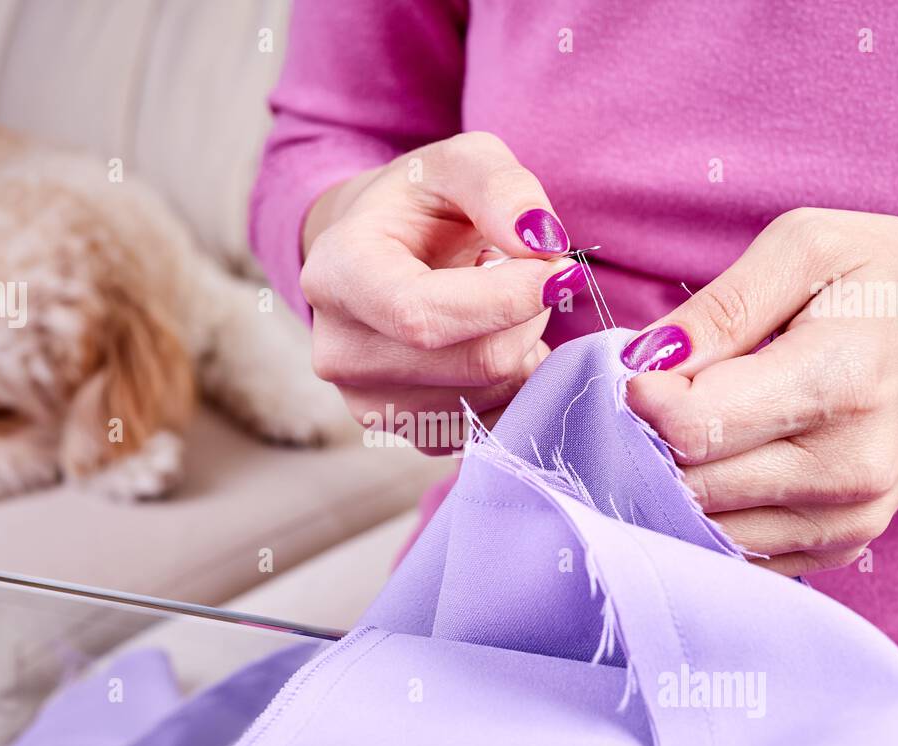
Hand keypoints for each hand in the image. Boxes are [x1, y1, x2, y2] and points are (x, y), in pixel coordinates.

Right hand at [300, 131, 588, 452]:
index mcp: (338, 275)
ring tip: (498, 306)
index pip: (426, 315)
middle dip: (527, 317)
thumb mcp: (462, 162)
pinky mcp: (406, 432)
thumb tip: (543, 245)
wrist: (379, 253)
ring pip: (492, 395)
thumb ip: (504, 188)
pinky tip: (492, 342)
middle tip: (530, 276)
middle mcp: (340, 352)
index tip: (559, 269)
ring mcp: (369, 403)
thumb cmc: (421, 203)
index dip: (507, 299)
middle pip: (475, 362)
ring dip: (523, 348)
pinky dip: (513, 384)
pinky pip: (491, 425)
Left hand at [625, 207, 897, 574]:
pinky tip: (723, 466)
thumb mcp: (810, 247)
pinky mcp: (844, 543)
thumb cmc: (897, 282)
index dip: (646, 402)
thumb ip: (721, 308)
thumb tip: (645, 361)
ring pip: (708, 527)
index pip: (699, 427)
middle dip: (652, 442)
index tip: (643, 373)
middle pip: (693, 483)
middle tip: (663, 399)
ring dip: (675, 483)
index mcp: (839, 381)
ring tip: (696, 427)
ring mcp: (849, 515)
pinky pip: (741, 552)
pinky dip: (712, 514)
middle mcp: (847, 466)